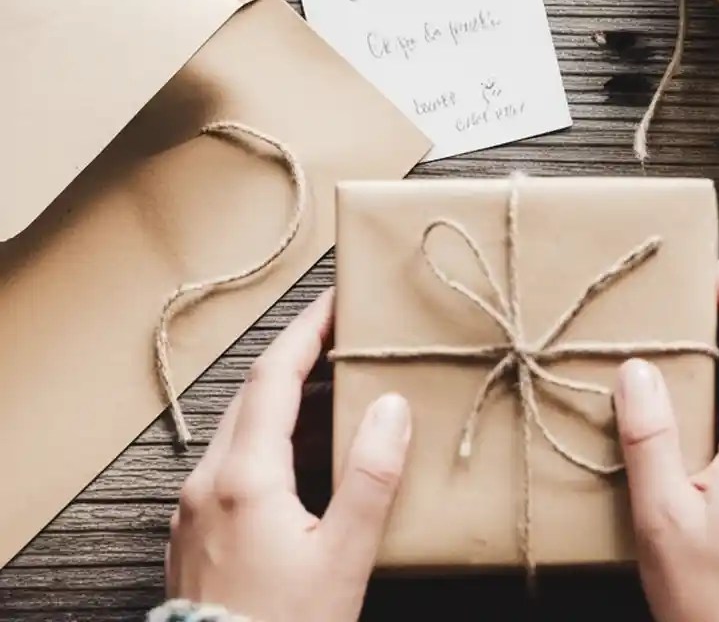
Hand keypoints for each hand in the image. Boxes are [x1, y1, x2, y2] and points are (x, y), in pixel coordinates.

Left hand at [166, 289, 411, 621]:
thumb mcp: (344, 554)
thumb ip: (371, 476)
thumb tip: (391, 405)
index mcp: (244, 476)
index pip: (274, 376)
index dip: (306, 331)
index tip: (335, 301)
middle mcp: (206, 480)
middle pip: (250, 393)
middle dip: (294, 354)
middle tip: (338, 334)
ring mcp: (191, 506)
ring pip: (237, 426)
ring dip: (280, 396)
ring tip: (329, 386)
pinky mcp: (191, 531)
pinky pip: (229, 460)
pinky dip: (264, 435)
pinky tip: (297, 452)